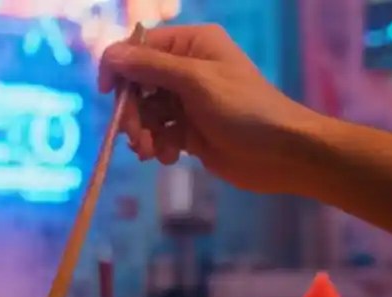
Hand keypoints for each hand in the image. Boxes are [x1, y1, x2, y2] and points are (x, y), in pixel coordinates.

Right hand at [98, 24, 322, 192]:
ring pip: (145, 113)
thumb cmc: (244, 109)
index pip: (139, 48)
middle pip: (137, 84)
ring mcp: (188, 101)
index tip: (111, 95)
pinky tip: (169, 157)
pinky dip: (158, 146)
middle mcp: (187, 68)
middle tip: (136, 136)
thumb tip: (110, 54)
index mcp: (192, 44)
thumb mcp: (196, 81)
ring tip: (153, 152)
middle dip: (133, 112)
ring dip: (143, 134)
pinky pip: (158, 134)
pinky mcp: (189, 130)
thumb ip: (151, 66)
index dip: (120, 69)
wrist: (281, 153)